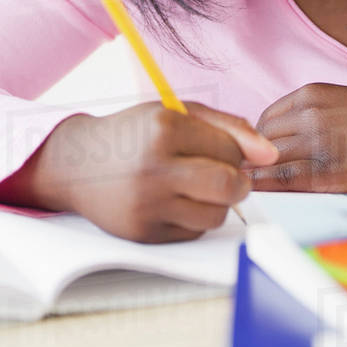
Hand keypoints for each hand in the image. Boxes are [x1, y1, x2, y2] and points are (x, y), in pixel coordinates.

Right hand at [0, 101, 278, 242]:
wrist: (75, 164)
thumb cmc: (135, 134)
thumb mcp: (177, 114)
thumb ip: (229, 127)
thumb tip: (271, 155)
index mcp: (164, 128)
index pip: (231, 150)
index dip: (236, 152)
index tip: (222, 151)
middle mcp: (153, 167)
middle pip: (228, 187)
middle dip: (239, 184)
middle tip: (229, 178)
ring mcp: (146, 204)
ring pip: (214, 216)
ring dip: (215, 204)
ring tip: (194, 189)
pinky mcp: (142, 232)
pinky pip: (191, 233)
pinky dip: (191, 220)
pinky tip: (171, 203)